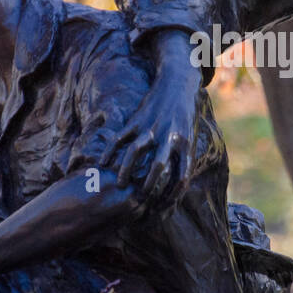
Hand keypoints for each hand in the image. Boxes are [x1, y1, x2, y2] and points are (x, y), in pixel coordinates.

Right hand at [100, 70, 199, 209]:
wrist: (178, 84)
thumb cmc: (184, 117)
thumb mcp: (190, 137)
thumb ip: (182, 158)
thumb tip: (177, 187)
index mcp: (185, 144)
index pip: (182, 175)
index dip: (173, 194)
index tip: (164, 207)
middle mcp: (169, 136)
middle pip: (157, 165)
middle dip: (148, 185)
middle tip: (140, 199)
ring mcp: (151, 126)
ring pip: (135, 151)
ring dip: (126, 169)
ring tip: (120, 184)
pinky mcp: (138, 118)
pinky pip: (121, 137)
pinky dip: (111, 150)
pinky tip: (103, 163)